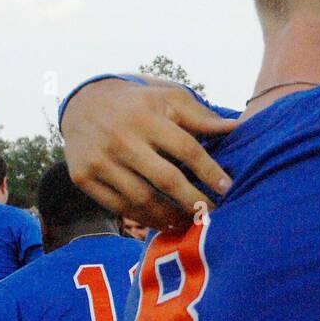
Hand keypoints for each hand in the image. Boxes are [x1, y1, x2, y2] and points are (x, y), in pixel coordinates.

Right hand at [61, 79, 237, 229]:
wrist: (82, 104)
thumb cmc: (137, 104)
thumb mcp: (167, 99)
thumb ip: (200, 116)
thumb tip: (237, 127)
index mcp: (146, 116)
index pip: (186, 149)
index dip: (209, 172)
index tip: (228, 189)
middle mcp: (121, 138)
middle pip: (166, 179)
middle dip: (194, 201)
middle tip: (212, 214)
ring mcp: (100, 160)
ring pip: (142, 199)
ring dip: (170, 215)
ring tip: (188, 220)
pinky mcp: (83, 177)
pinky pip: (119, 207)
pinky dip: (143, 218)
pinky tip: (161, 221)